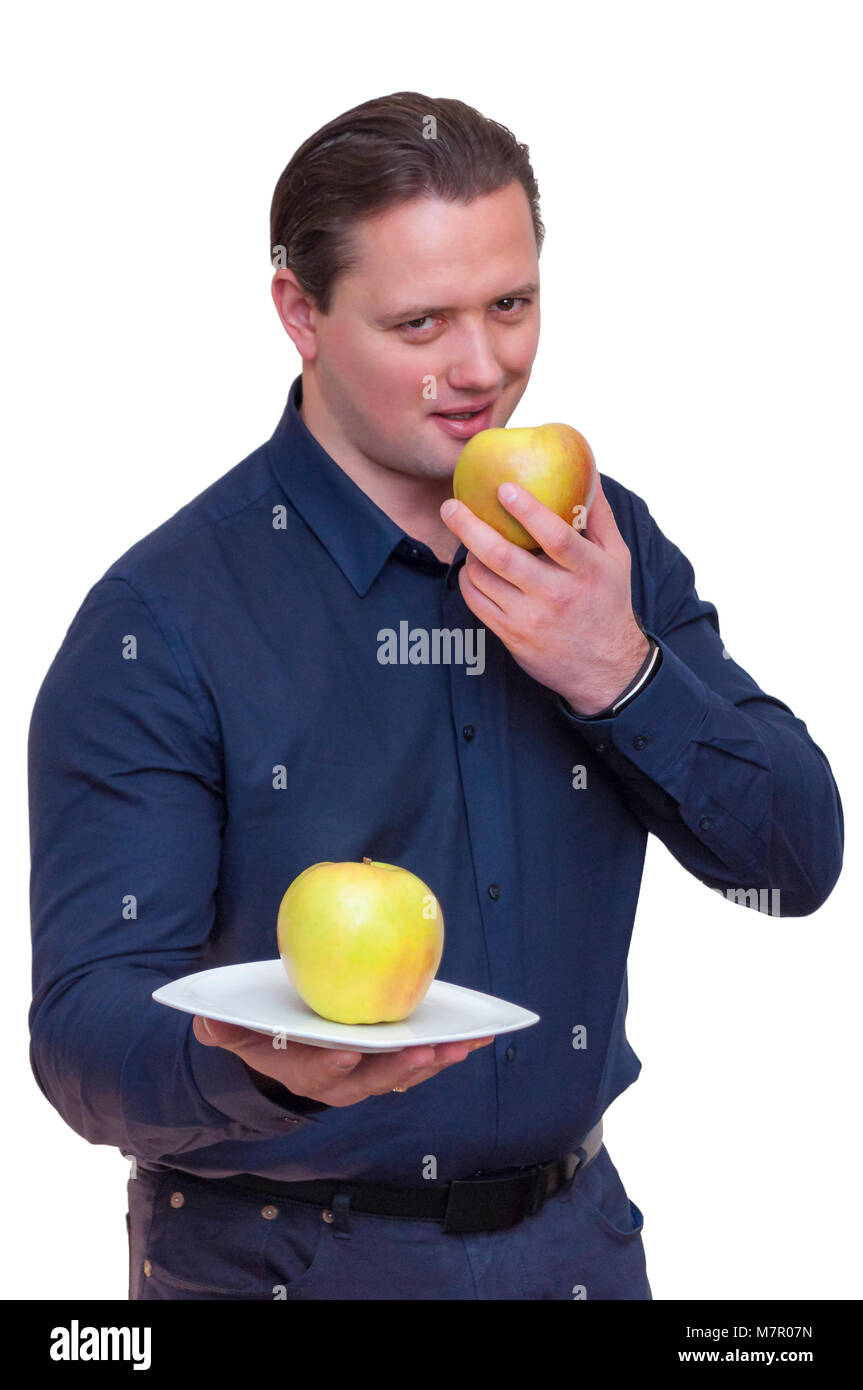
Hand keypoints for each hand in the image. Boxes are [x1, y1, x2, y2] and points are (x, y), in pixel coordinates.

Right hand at [192, 1016, 494, 1107]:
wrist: (287, 1055)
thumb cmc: (263, 1033)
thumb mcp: (235, 1030)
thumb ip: (223, 1027)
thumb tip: (207, 1019)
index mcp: (303, 1072)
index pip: (318, 1073)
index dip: (333, 1065)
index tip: (348, 1051)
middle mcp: (341, 1081)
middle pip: (374, 1079)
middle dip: (401, 1067)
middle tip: (426, 1051)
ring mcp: (371, 1075)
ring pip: (405, 1073)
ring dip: (436, 1061)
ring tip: (464, 1043)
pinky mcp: (394, 1063)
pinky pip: (422, 1060)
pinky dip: (447, 1051)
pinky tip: (475, 1036)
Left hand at [440, 472, 647, 715]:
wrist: (606, 669)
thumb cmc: (609, 603)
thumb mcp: (617, 559)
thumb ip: (600, 517)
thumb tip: (588, 474)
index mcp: (586, 571)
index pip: (555, 536)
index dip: (527, 509)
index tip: (504, 487)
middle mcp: (557, 595)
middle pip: (503, 556)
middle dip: (470, 526)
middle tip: (451, 506)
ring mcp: (531, 618)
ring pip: (484, 578)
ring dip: (468, 552)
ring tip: (465, 534)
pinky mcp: (512, 636)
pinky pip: (477, 602)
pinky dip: (468, 579)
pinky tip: (471, 566)